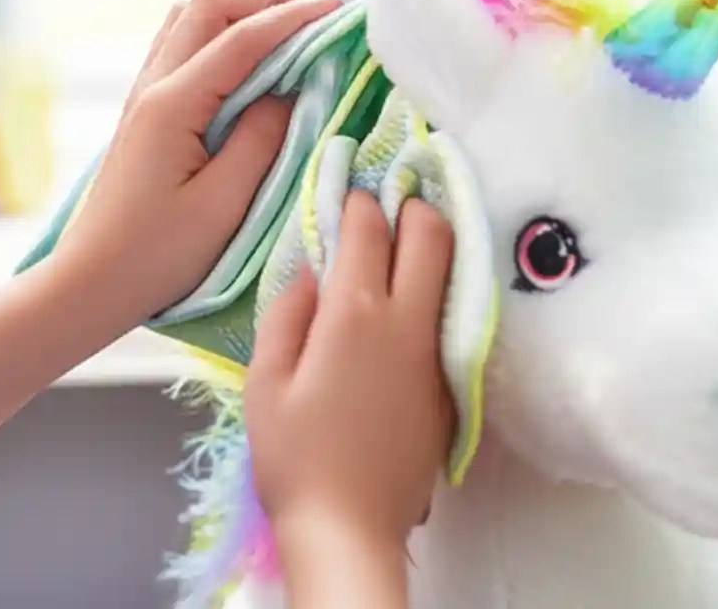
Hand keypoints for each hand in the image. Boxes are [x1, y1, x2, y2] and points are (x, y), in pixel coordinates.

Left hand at [53, 0, 340, 325]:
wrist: (91, 283)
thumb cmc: (156, 256)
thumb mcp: (222, 206)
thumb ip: (261, 141)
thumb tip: (291, 94)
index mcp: (172, 105)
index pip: (242, 38)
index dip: (296, 15)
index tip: (343, 5)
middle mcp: (153, 86)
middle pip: (210, 5)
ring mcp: (145, 95)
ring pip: (193, 18)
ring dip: (246, 5)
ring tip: (297, 13)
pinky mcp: (148, 112)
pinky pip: (186, 45)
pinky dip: (226, 30)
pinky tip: (255, 49)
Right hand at [245, 193, 454, 581]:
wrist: (351, 528)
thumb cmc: (294, 457)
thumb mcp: (265, 382)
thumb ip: (287, 314)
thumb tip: (310, 271)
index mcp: (355, 315)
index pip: (369, 229)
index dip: (359, 200)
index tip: (350, 190)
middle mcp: (408, 324)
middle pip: (433, 234)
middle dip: (414, 205)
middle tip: (392, 204)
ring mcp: (437, 353)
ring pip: (452, 272)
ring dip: (431, 245)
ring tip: (405, 241)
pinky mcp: (451, 384)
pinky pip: (450, 316)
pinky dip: (435, 291)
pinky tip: (409, 305)